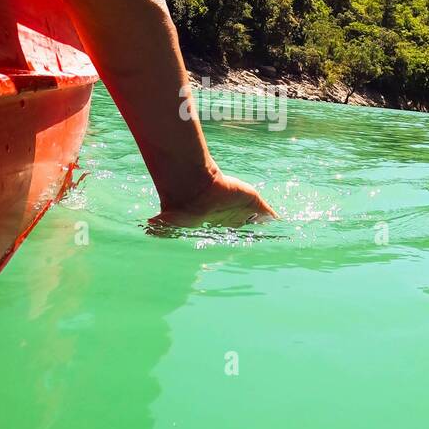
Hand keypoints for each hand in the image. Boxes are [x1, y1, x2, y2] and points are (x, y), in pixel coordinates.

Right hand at [151, 170, 275, 227]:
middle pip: (243, 224)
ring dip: (265, 225)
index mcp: (215, 221)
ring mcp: (242, 209)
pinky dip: (277, 220)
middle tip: (260, 238)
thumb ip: (158, 227)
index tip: (238, 239)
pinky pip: (269, 214)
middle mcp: (229, 215)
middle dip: (250, 228)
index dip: (233, 231)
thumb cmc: (184, 207)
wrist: (195, 190)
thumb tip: (143, 229)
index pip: (227, 228)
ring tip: (277, 233)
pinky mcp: (253, 202)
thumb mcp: (168, 221)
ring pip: (258, 220)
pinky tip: (284, 224)